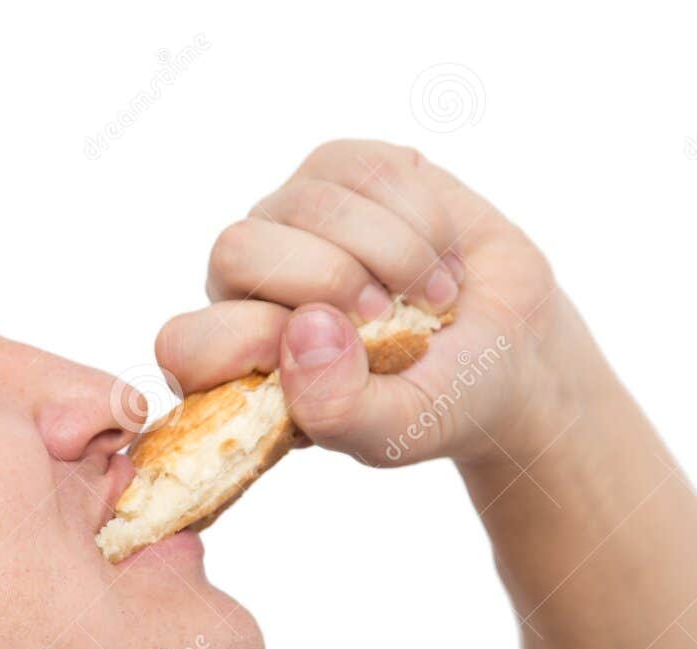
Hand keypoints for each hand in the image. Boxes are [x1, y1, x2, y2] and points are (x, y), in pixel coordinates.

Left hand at [155, 139, 592, 466]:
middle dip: (329, 281)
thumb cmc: (441, 400)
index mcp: (239, 364)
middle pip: (236, 251)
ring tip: (434, 297)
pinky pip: (363, 169)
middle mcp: (249, 290)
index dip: (247, 341)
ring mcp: (289, 223)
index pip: (184, 343)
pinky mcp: (340, 172)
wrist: (511, 348)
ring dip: (393, 251)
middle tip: (388, 319)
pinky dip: (422, 216)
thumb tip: (303, 330)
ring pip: (306, 202)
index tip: (331, 354)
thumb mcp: (397, 431)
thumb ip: (338, 410)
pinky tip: (439, 256)